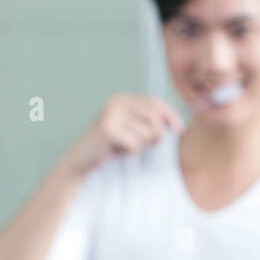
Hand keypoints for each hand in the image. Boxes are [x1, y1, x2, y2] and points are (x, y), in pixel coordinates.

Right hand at [60, 92, 184, 176]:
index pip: (155, 102)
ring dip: (141, 145)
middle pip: (155, 116)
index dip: (171, 115)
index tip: (180, 130)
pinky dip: (130, 152)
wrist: (80, 161)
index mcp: (123, 98)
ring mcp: (111, 114)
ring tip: (124, 147)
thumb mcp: (131, 130)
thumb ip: (149, 122)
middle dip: (157, 134)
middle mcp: (116, 102)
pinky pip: (136, 144)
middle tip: (144, 145)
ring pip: (147, 132)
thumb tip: (178, 125)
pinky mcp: (108, 129)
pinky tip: (116, 151)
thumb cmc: (110, 147)